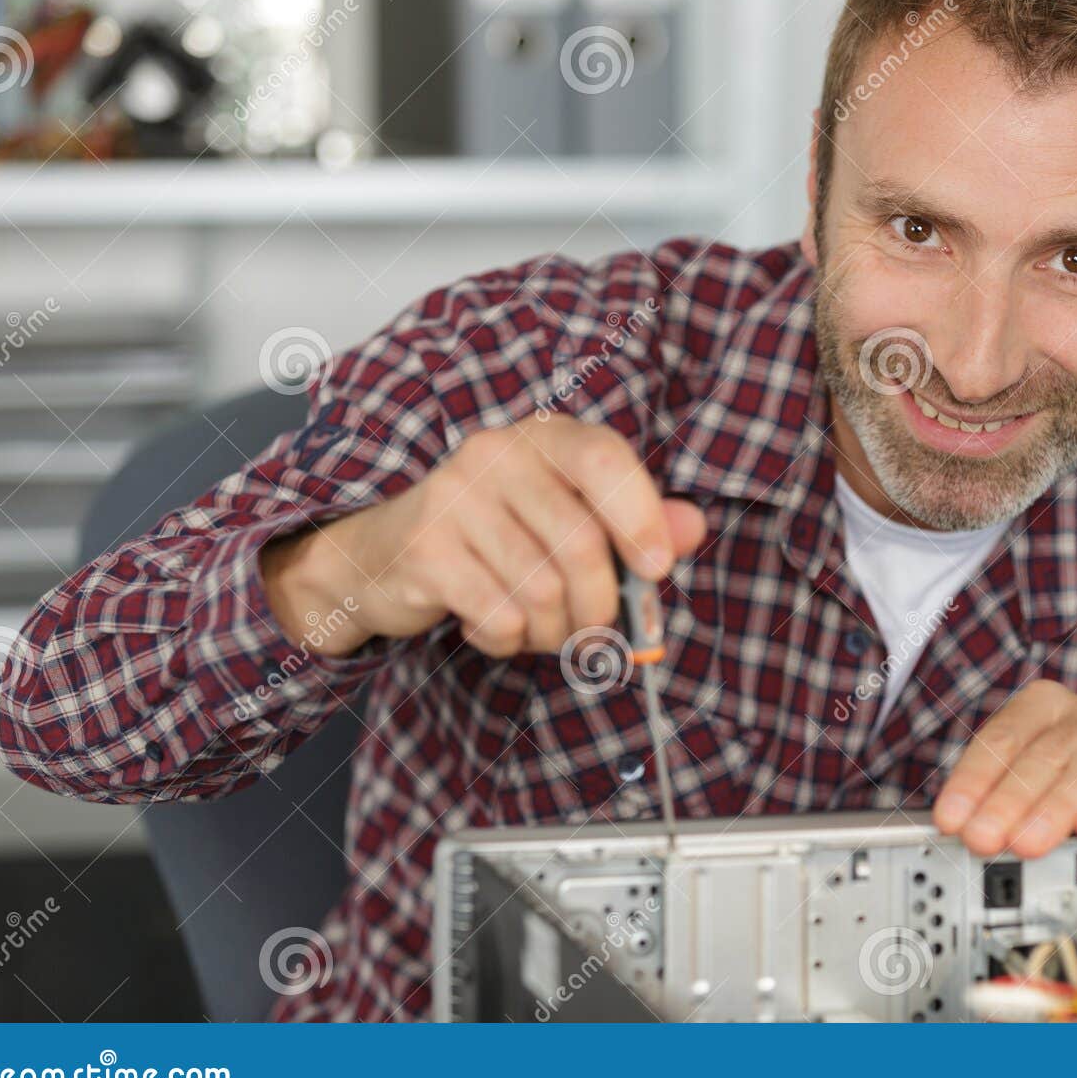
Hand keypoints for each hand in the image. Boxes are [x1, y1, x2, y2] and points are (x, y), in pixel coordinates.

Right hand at [261, 415, 705, 657]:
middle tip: (595, 630)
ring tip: (541, 627)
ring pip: (542, 590)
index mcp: (545, 438)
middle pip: (580, 543)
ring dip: (554, 631)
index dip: (640, 516)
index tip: (657, 570)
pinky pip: (499, 615)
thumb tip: (693, 527)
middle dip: (599, 607)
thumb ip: (638, 523)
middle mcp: (496, 454)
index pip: (604, 458)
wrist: (383, 557)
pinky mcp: (426, 550)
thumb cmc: (495, 538)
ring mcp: (455, 498)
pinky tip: (497, 627)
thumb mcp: (570, 521)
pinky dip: (510, 639)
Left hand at [933, 680, 1076, 857]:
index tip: (952, 818)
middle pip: (1045, 753)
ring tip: (1028, 841)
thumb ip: (1006, 801)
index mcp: (1050, 703)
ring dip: (1055, 809)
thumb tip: (963, 831)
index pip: (1003, 737)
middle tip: (985, 839)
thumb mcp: (1040, 786)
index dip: (973, 780)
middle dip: (1009, 801)